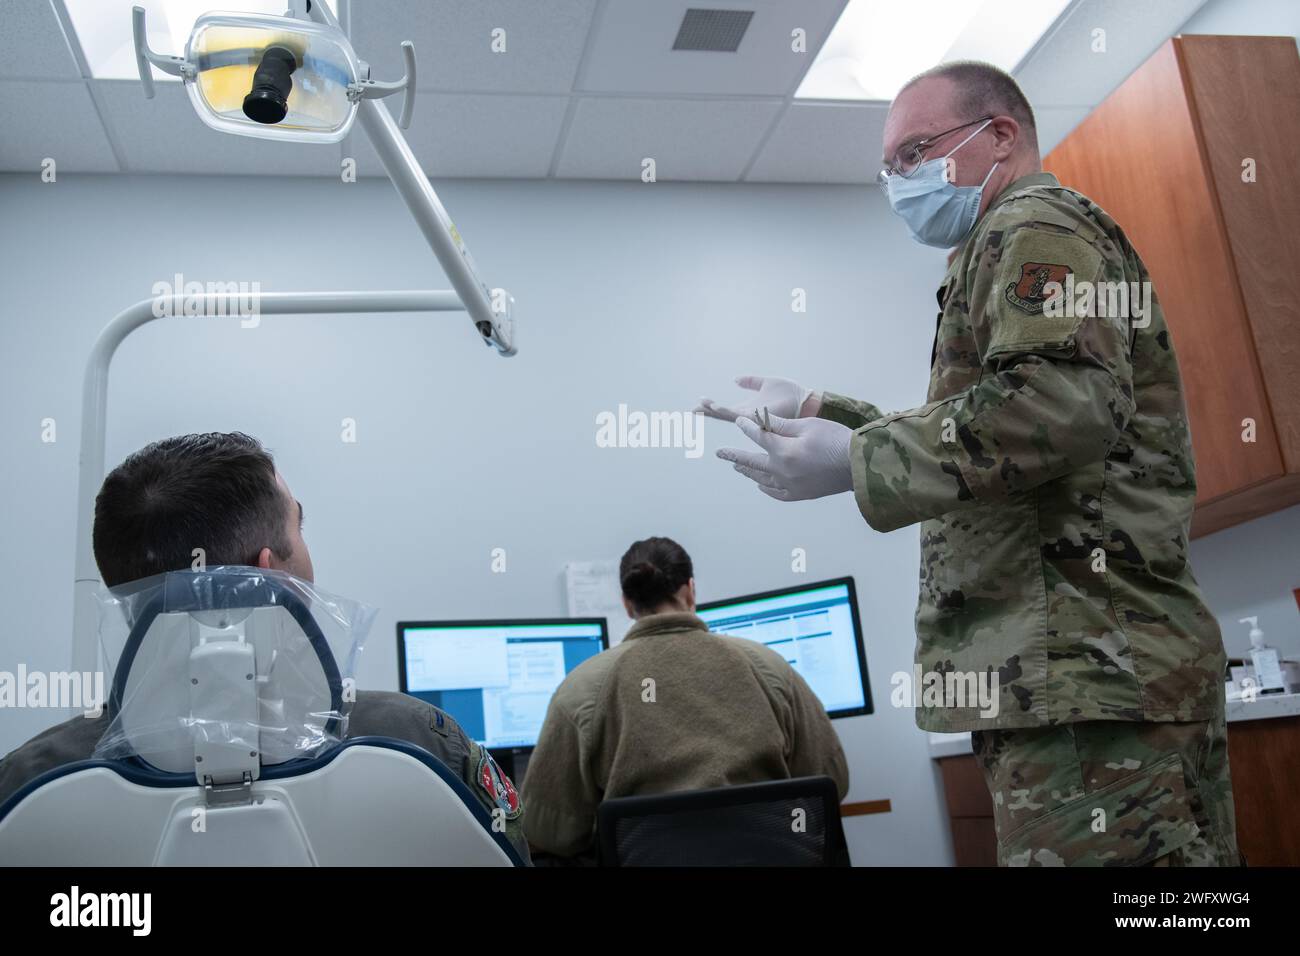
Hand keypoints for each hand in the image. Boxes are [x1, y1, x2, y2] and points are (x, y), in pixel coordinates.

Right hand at [696, 375, 813, 423]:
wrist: (805, 401)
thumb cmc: (790, 394)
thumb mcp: (766, 383)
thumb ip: (751, 382)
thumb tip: (735, 379)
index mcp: (748, 408)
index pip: (725, 409)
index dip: (711, 407)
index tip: (698, 402)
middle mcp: (748, 415)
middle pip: (722, 414)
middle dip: (707, 412)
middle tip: (691, 410)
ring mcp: (753, 418)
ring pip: (728, 415)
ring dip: (714, 411)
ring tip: (700, 406)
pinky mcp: (759, 417)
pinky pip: (741, 415)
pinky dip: (727, 411)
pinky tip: (716, 407)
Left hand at [717, 413, 853, 500]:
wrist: (859, 464)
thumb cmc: (836, 439)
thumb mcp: (808, 425)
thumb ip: (781, 425)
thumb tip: (759, 419)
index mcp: (784, 452)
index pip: (758, 436)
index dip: (747, 427)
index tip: (739, 421)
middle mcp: (783, 471)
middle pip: (752, 462)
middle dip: (734, 455)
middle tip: (719, 453)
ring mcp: (791, 485)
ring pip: (762, 479)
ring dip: (748, 472)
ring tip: (737, 467)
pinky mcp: (801, 494)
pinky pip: (777, 493)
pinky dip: (767, 488)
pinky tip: (760, 485)